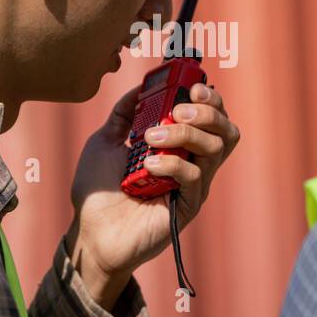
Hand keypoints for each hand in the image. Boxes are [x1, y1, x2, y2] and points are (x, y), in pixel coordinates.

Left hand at [65, 81, 239, 309]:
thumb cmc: (99, 190)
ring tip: (152, 138)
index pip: (212, 116)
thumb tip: (141, 86)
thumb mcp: (106, 140)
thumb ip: (125, 113)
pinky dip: (173, 163)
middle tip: (179, 109)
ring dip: (186, 133)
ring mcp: (193, 185)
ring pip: (215, 148)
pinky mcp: (187, 206)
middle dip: (209, 111)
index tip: (191, 85)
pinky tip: (147, 165)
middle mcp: (193, 162)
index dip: (209, 98)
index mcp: (179, 145)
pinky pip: (195, 177)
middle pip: (226, 130)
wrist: (89, 232)